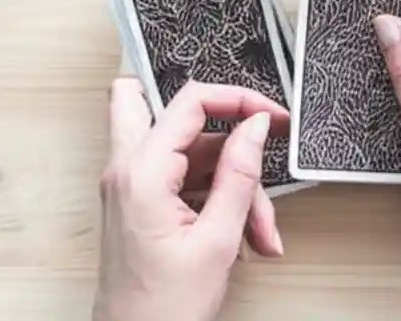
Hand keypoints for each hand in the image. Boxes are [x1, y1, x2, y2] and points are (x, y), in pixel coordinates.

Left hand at [93, 79, 288, 320]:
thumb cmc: (162, 309)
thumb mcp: (217, 240)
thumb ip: (239, 175)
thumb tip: (254, 126)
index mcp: (141, 172)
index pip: (189, 102)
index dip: (237, 100)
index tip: (271, 116)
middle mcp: (128, 170)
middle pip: (168, 108)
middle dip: (216, 117)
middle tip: (251, 133)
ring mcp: (133, 186)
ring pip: (189, 151)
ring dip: (232, 181)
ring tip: (261, 229)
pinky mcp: (143, 202)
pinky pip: (187, 179)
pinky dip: (220, 199)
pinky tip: (246, 234)